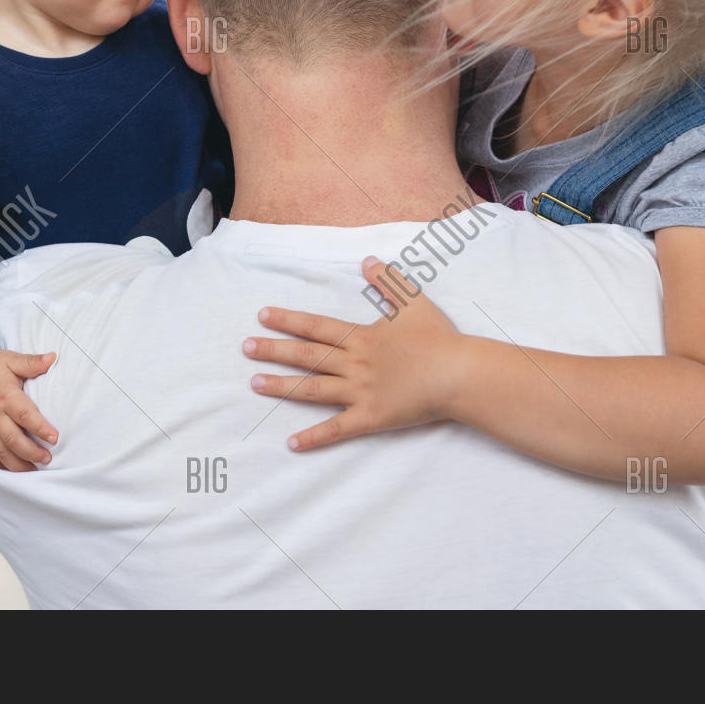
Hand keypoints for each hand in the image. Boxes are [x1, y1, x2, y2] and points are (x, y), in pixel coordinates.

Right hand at [0, 346, 58, 471]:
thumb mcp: (12, 360)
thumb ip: (32, 362)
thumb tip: (53, 357)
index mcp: (6, 396)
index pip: (25, 415)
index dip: (40, 428)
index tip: (54, 438)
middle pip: (12, 439)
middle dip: (31, 452)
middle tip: (47, 459)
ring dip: (16, 464)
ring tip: (33, 470)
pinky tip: (10, 471)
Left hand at [244, 256, 466, 450]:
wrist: (459, 374)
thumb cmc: (438, 338)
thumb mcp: (413, 301)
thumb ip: (388, 281)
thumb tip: (367, 260)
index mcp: (362, 337)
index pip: (316, 326)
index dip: (288, 320)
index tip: (263, 316)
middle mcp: (354, 363)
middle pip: (307, 356)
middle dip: (273, 351)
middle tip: (245, 348)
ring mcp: (360, 392)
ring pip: (313, 389)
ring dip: (282, 387)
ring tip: (255, 384)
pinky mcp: (371, 417)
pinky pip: (337, 429)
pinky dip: (314, 437)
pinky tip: (292, 443)